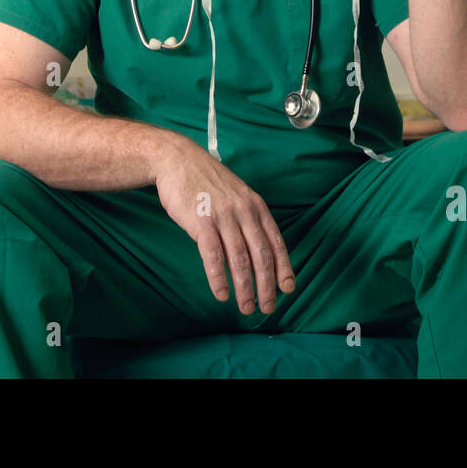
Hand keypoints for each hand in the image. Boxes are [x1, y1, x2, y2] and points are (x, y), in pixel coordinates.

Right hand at [154, 141, 294, 314]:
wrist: (178, 160)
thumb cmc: (206, 181)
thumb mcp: (236, 195)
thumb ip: (247, 219)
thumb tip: (255, 250)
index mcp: (256, 206)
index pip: (276, 242)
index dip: (284, 268)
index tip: (288, 289)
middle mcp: (244, 212)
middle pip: (261, 255)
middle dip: (267, 285)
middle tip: (267, 307)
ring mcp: (223, 217)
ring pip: (239, 260)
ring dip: (245, 288)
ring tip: (246, 307)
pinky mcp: (201, 222)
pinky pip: (213, 256)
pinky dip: (219, 278)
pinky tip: (222, 294)